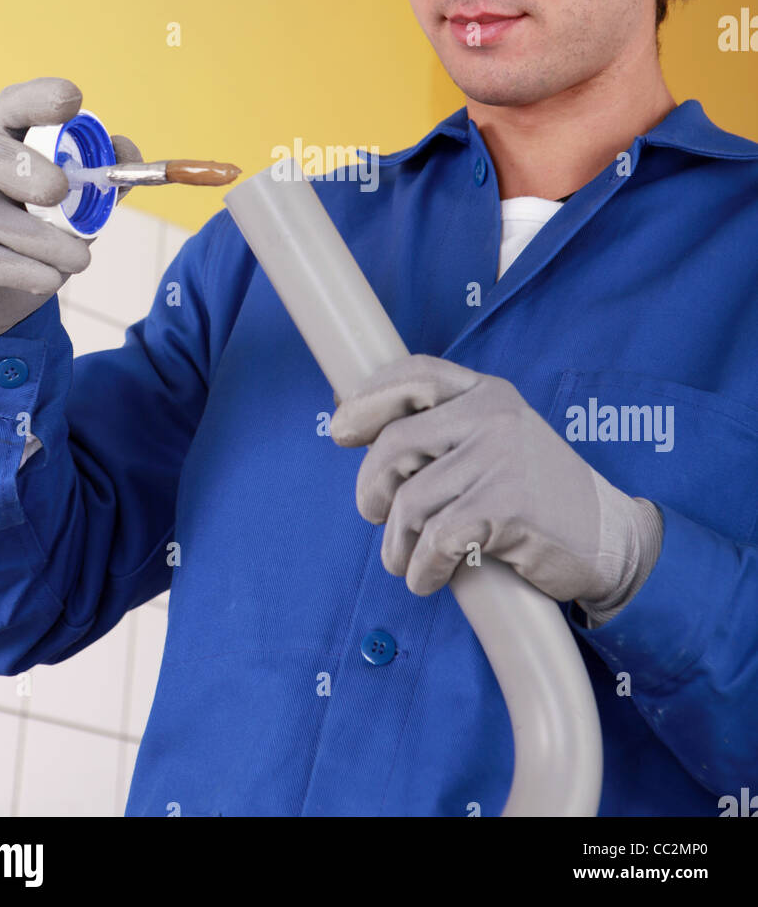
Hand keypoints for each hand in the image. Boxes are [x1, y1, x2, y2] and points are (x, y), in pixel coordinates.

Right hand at [0, 77, 141, 336]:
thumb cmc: (38, 236)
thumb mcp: (77, 206)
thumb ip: (104, 180)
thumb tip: (126, 152)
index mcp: (7, 146)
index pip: (11, 109)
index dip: (37, 99)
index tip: (73, 101)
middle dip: (21, 166)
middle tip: (61, 190)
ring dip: (35, 237)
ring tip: (80, 260)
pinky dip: (14, 268)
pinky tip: (48, 279)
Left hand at [330, 354, 661, 611]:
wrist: (612, 538)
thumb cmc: (541, 495)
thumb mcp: (499, 441)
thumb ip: (447, 433)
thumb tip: (364, 436)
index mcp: (488, 393)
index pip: (414, 375)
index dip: (368, 399)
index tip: (340, 428)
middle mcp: (493, 416)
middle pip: (394, 444)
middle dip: (371, 488)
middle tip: (375, 514)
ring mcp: (500, 459)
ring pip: (409, 501)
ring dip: (396, 544)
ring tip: (406, 561)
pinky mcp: (505, 506)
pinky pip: (434, 539)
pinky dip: (421, 568)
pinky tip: (429, 578)